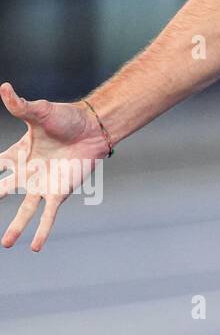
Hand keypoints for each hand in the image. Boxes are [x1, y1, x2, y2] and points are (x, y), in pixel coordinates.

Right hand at [0, 82, 110, 250]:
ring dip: (15, 227)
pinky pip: (49, 215)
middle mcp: (29, 171)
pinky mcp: (60, 191)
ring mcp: (44, 184)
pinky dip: (43, 231)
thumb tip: (3, 87)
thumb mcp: (40, 112)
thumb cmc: (68, 118)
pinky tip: (35, 247)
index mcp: (20, 153)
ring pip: (25, 210)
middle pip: (3, 190)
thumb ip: (19, 104)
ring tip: (6, 244)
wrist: (95, 127)